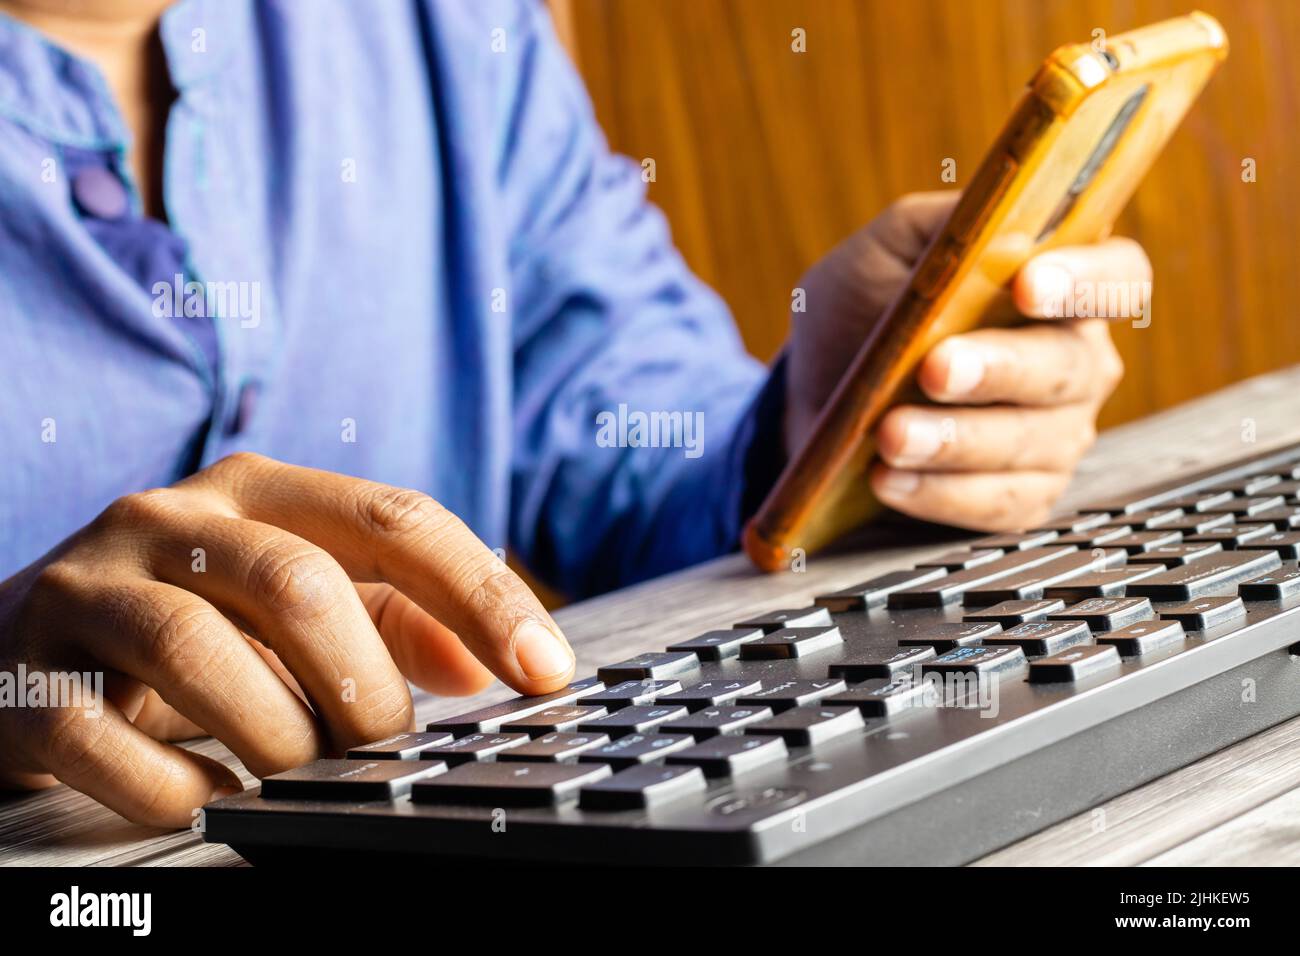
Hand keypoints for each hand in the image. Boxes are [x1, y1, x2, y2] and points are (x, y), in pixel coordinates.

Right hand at [0, 453, 573, 825]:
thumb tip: (489, 666)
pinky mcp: (25, 671)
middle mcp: (172, 518)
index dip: (480, 594)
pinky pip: (101, 735)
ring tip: (308, 776)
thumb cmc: (190, 620)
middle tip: (391, 747)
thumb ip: (396, 619)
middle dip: (365, 684)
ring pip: (198, 648)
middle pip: (299, 582)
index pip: (393, 519)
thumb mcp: (297, 601)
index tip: (545, 668)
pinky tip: (214, 799)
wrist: (18, 647)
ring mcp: (91, 587)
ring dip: (278, 733)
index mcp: (260, 491)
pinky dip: (176, 785)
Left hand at [786, 191, 1140, 530]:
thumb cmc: (861, 312)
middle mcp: (1075, 361)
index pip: (1117, 275)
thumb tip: (987, 230)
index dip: (1086, 279)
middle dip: (998, 368)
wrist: (817, 396)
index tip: (1026, 284)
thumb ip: (937, 231)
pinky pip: (997, 502)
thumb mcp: (884, 253)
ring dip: (954, 438)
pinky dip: (939, 492)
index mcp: (1059, 287)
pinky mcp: (1021, 496)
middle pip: (1069, 365)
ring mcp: (1056, 434)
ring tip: (888, 435)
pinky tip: (888, 478)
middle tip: (934, 368)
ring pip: (1028, 441)